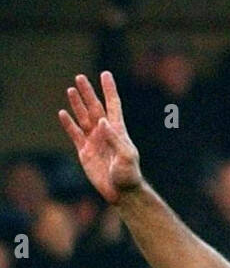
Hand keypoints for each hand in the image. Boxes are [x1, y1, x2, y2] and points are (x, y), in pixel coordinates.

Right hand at [58, 72, 141, 205]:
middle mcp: (104, 132)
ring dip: (77, 104)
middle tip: (80, 78)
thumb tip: (101, 120)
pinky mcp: (85, 152)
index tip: (105, 74)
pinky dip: (68, 124)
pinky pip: (75, 134)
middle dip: (88, 93)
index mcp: (117, 130)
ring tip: (71, 90)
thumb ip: (114, 138)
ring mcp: (94, 141)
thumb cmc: (129, 175)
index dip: (109, 90)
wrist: (121, 193)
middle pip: (94, 107)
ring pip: (83, 117)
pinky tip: (63, 113)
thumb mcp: (126, 156)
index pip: (113, 105)